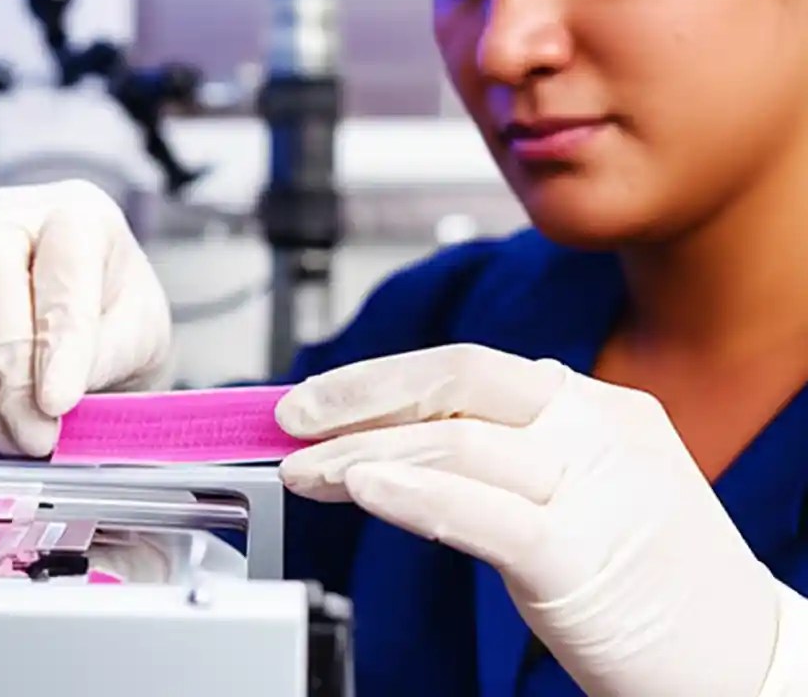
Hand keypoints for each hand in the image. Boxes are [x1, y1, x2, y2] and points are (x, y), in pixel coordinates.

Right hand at [0, 180, 172, 455]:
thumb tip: (56, 396)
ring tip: (1, 428)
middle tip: (32, 431)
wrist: (91, 319)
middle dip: (7, 368)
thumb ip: (105, 358)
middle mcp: (10, 217)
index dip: (57, 340)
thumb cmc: (113, 315)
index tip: (58, 400)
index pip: (62, 264)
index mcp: (78, 216)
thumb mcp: (140, 337)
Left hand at [276, 344, 782, 696]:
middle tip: (291, 414)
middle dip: (360, 392)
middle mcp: (598, 431)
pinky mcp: (581, 557)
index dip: (383, 378)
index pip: (468, 369)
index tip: (321, 398)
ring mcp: (595, 489)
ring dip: (361, 451)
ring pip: (455, 440)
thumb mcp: (586, 492)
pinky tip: (359, 487)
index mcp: (597, 408)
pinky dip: (411, 492)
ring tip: (302, 469)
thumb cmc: (652, 585)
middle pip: (458, 379)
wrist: (743, 666)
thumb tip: (412, 434)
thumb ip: (515, 454)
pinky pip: (481, 511)